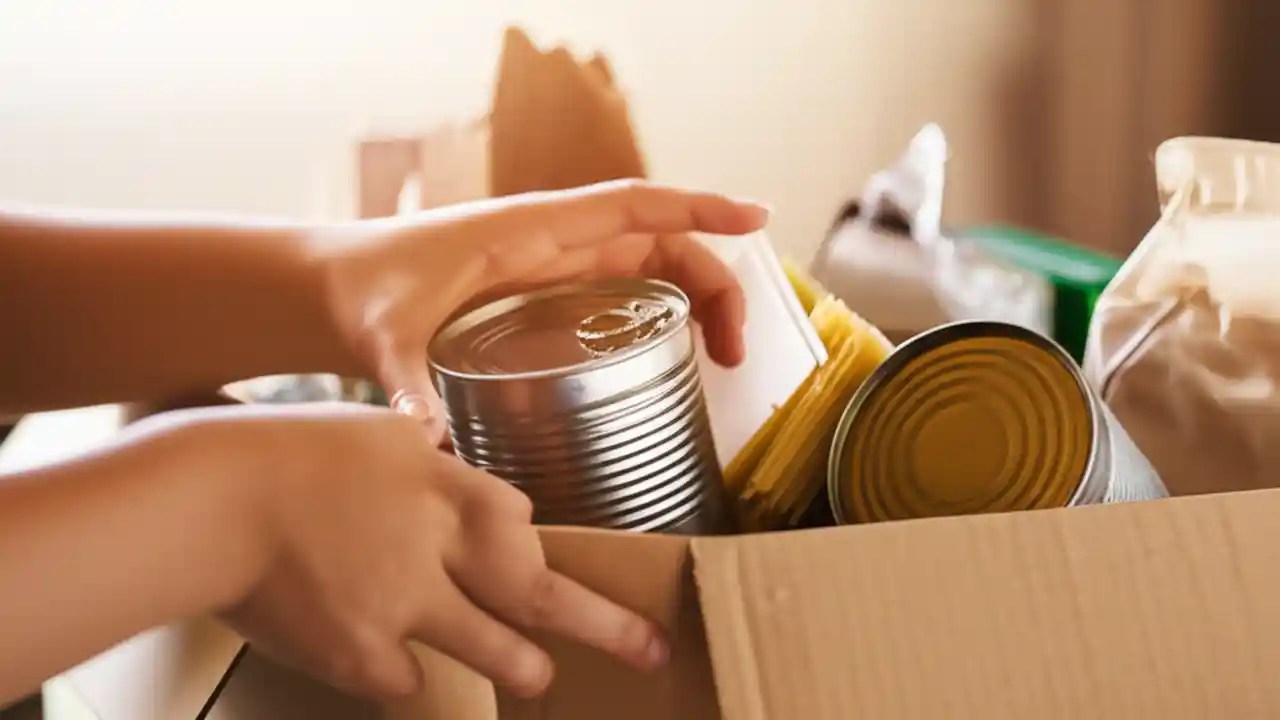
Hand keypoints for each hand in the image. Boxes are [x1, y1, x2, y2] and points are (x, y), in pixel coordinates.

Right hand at [196, 403, 661, 698]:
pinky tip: (380, 653)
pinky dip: (404, 671)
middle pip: (541, 593)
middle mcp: (439, 544)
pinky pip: (410, 680)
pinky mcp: (363, 654)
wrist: (208, 501)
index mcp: (442, 481)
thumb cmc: (279, 454)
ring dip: (526, 670)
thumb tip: (448, 462)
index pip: (520, 517)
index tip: (540, 551)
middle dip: (607, 627)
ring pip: (498, 653)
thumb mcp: (370, 429)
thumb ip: (424, 457)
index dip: (531, 540)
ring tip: (539, 678)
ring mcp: (405, 604)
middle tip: (650, 649)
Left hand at [311, 180, 768, 440]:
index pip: (631, 208)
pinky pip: (618, 290)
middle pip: (655, 245)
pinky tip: (675, 351)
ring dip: (693, 299)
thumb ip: (408, 387)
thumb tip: (431, 446)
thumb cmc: (358, 292)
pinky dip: (660, 309)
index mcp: (527, 230)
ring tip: (720, 358)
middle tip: (735, 350)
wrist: (325, 288)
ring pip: (643, 267)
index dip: (698, 212)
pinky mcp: (539, 294)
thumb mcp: (383, 338)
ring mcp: (547, 267)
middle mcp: (547, 241)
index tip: (756, 220)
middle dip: (711, 282)